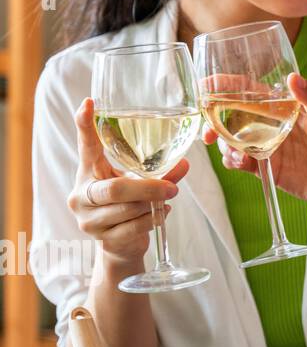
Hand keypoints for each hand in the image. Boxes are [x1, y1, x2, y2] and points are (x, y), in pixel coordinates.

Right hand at [70, 99, 186, 267]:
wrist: (120, 244)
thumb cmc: (129, 205)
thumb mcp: (140, 183)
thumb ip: (160, 172)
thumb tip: (185, 163)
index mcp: (89, 173)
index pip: (86, 146)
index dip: (85, 125)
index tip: (89, 103)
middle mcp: (81, 195)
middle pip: (115, 190)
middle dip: (148, 188)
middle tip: (172, 188)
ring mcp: (89, 219)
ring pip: (129, 209)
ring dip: (153, 205)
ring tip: (162, 201)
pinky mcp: (102, 239)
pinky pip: (135, 226)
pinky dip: (153, 219)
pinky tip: (159, 215)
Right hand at [202, 73, 306, 215]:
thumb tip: (293, 77)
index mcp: (282, 107)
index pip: (248, 91)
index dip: (225, 87)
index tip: (206, 86)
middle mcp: (269, 124)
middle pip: (230, 115)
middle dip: (213, 118)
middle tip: (207, 128)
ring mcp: (264, 146)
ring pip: (230, 139)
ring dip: (222, 142)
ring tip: (231, 149)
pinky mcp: (264, 167)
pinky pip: (239, 161)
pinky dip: (232, 160)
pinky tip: (240, 161)